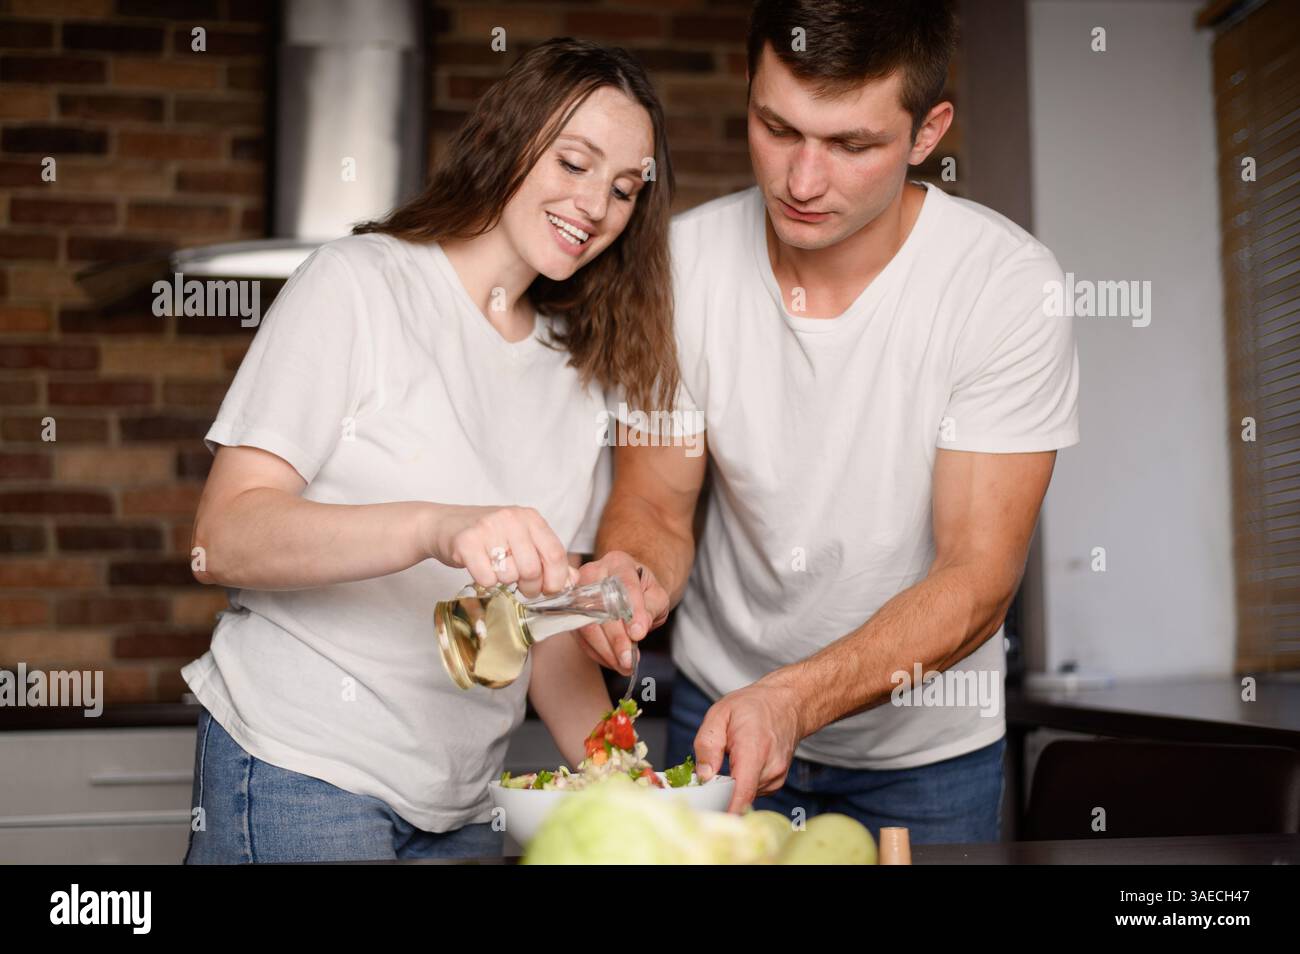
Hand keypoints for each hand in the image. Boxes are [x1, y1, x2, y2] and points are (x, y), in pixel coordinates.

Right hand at [423, 504, 570, 597]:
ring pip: (510, 575)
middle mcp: (511, 518)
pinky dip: (485, 581)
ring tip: (496, 570)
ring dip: (504, 582)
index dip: (556, 579)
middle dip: (530, 587)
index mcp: (530, 517)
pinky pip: (487, 577)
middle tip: (520, 585)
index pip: (555, 554)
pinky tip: (480, 569)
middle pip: (533, 569)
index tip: (549, 590)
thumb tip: (573, 581)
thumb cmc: (487, 536)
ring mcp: (488, 528)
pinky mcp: (466, 541)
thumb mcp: (522, 540)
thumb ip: (547, 558)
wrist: (443, 524)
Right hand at [572, 551, 668, 673]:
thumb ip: (651, 608)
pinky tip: (613, 661)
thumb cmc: (642, 591)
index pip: (625, 585)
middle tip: (629, 660)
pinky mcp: (571, 614)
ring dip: (606, 651)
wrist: (626, 588)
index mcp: (618, 563)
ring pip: (587, 626)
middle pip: (601, 609)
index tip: (639, 633)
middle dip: (617, 639)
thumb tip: (638, 628)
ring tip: (624, 666)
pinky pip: (581, 637)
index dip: (632, 611)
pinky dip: (598, 653)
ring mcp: (577, 594)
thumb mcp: (656, 596)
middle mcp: (592, 573)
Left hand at [694, 680, 803, 813]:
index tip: (706, 816)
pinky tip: (739, 765)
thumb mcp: (720, 714)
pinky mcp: (776, 783)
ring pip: (743, 796)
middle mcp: (770, 769)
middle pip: (737, 797)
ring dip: (729, 787)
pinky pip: (750, 792)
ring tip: (727, 761)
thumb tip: (703, 777)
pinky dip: (740, 784)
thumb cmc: (753, 706)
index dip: (723, 810)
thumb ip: (707, 746)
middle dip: (718, 793)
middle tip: (705, 776)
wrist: (787, 703)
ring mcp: (776, 778)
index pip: (742, 793)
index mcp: (754, 750)